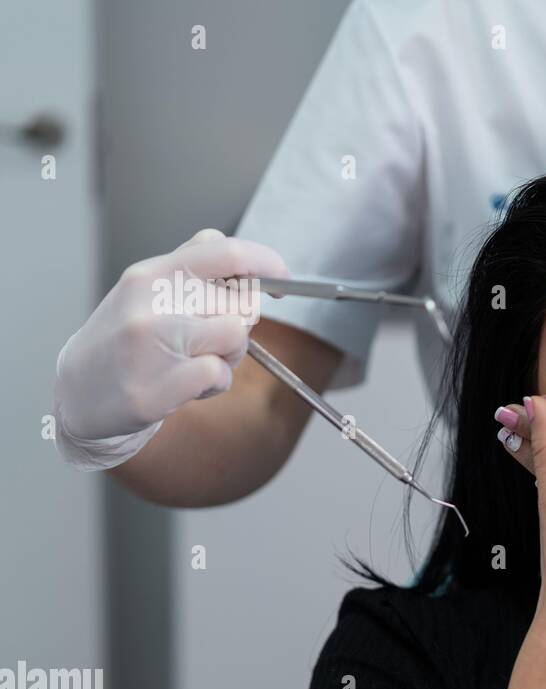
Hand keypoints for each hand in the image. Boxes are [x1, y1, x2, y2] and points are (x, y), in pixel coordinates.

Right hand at [52, 229, 288, 469]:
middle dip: (241, 323)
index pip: (226, 252)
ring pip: (236, 335)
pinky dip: (215, 384)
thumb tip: (245, 261)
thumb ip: (193, 270)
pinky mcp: (155, 385)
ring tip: (198, 362)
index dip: (267, 262)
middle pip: (241, 300)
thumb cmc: (123, 341)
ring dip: (230, 355)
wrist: (78, 393)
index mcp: (152, 274)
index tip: (282, 280)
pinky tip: (188, 386)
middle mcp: (150, 302)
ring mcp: (151, 342)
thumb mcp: (148, 292)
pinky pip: (219, 374)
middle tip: (211, 340)